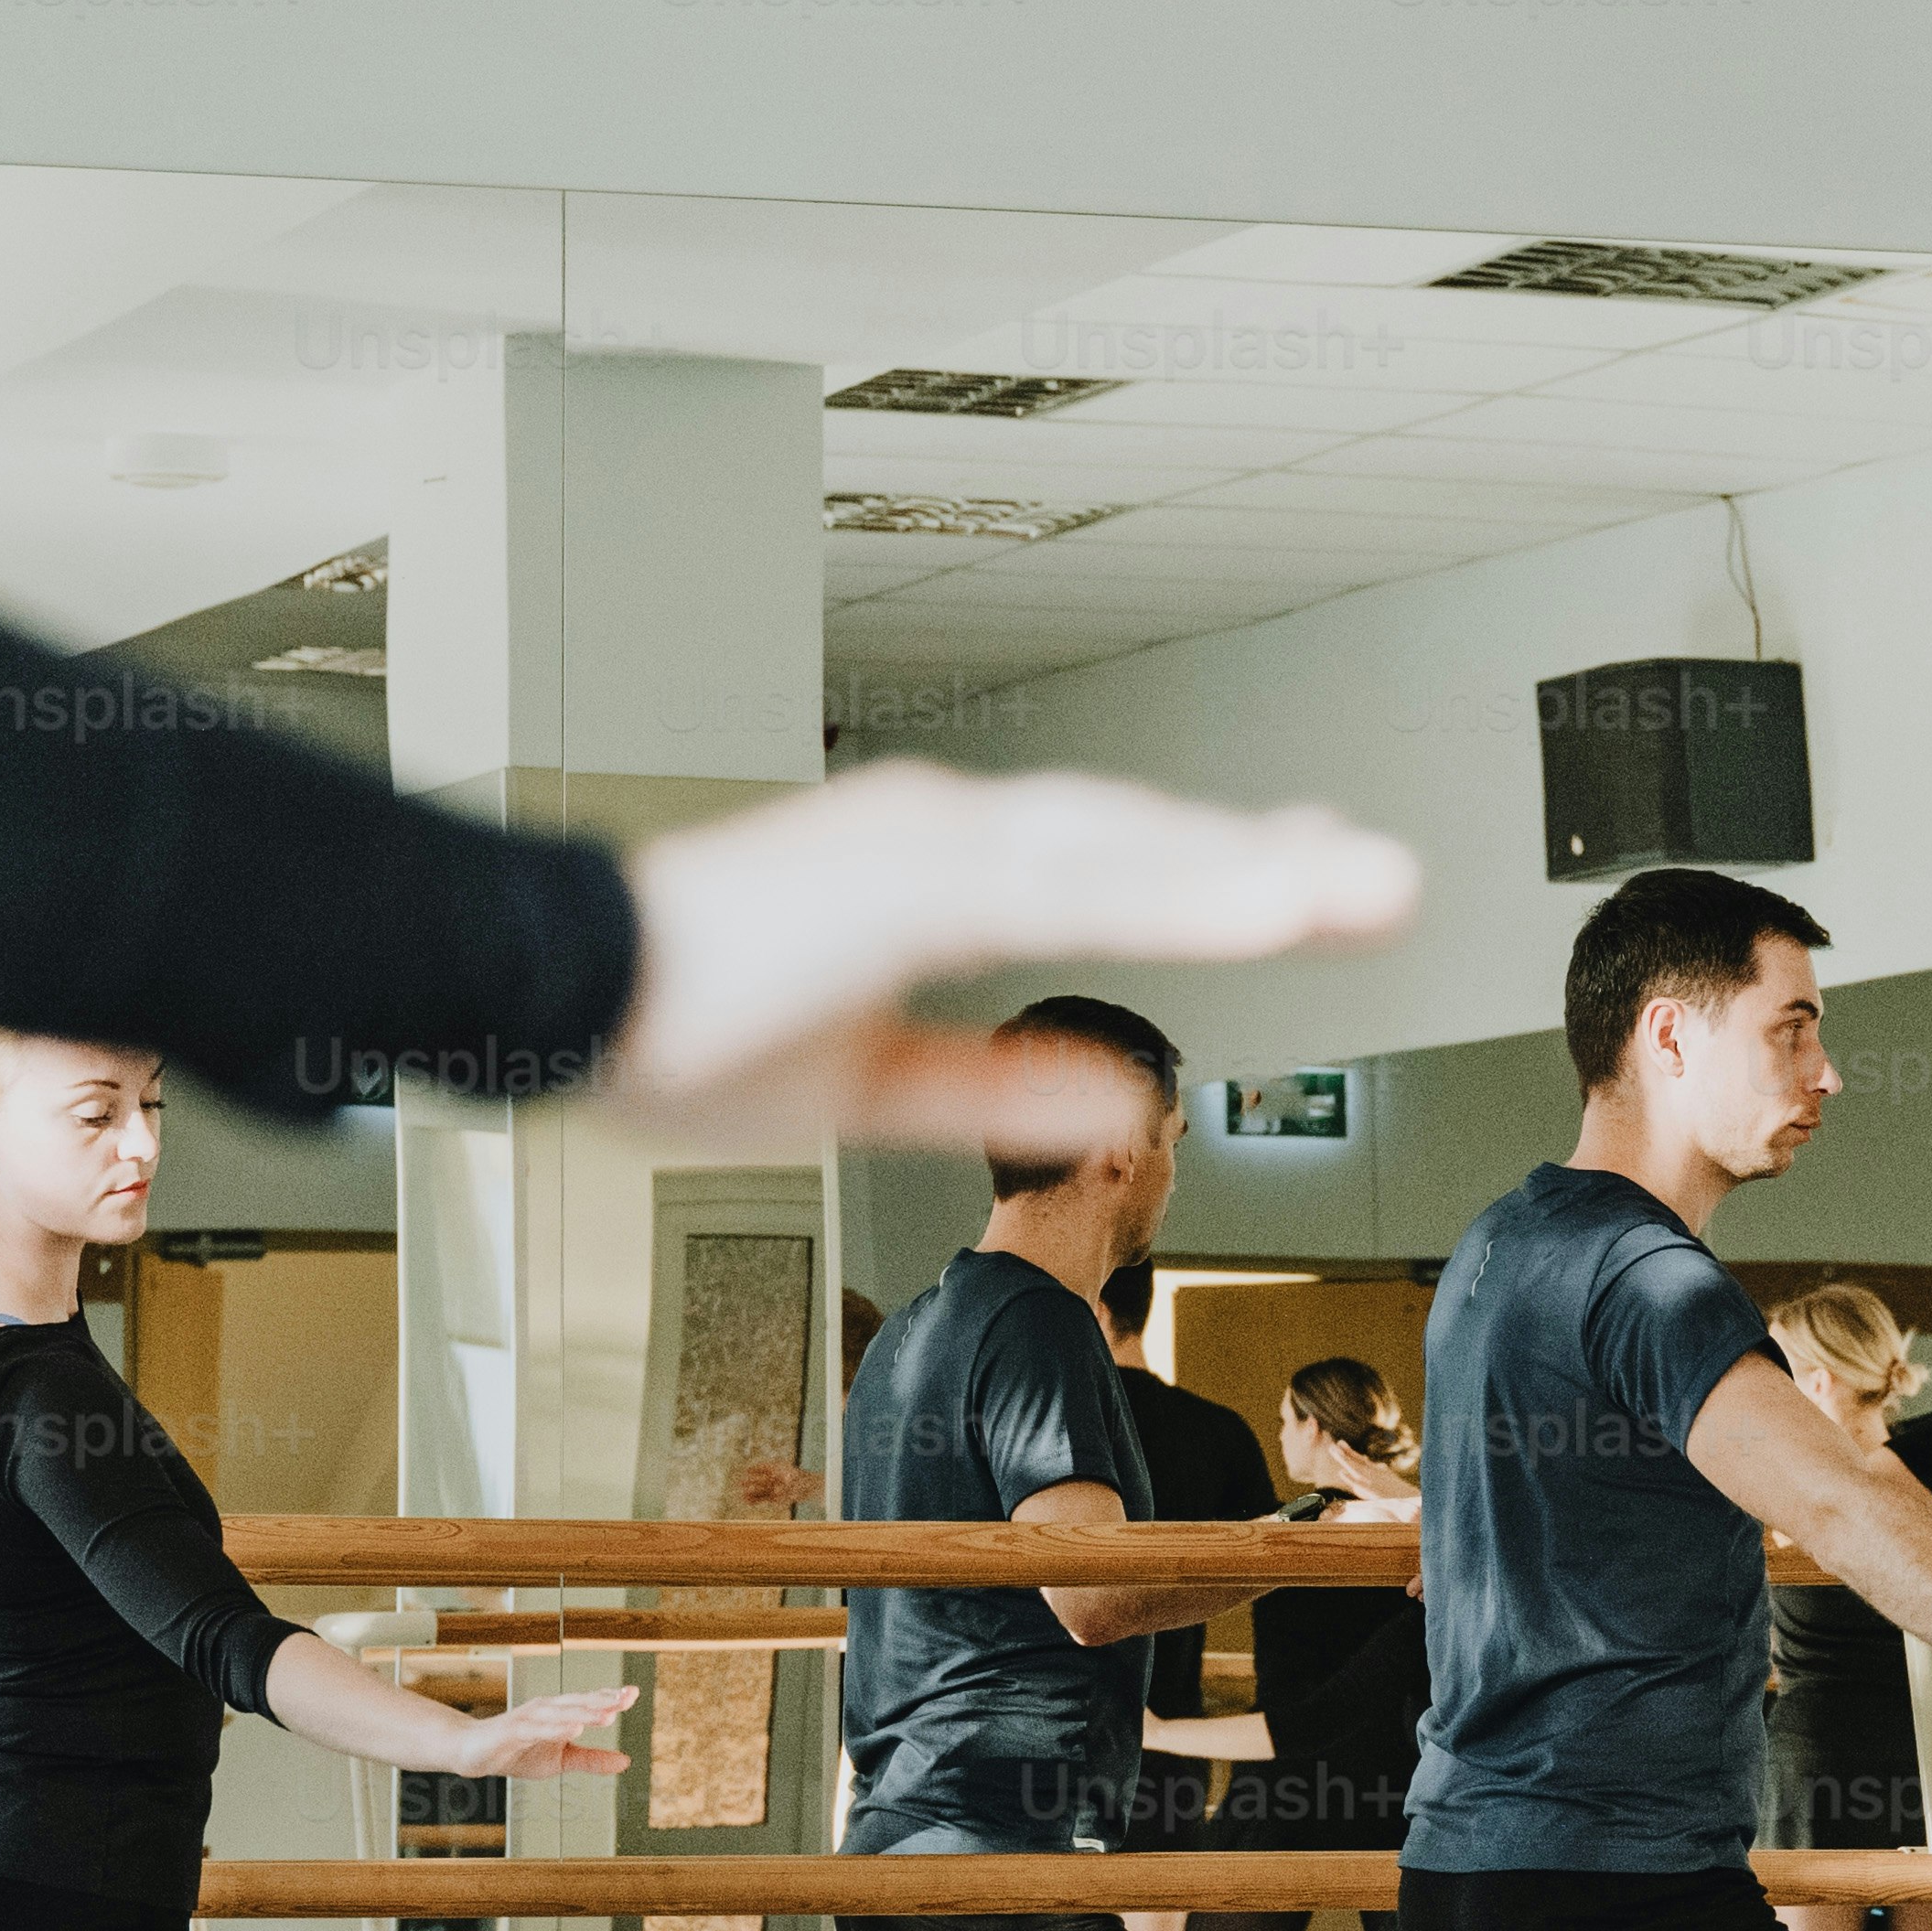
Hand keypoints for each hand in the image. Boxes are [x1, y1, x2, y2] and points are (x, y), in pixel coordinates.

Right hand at [444, 1679, 634, 1782]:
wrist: (473, 1754)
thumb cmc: (517, 1753)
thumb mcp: (561, 1761)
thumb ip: (592, 1760)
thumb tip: (626, 1762)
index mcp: (559, 1713)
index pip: (589, 1703)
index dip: (610, 1698)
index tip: (634, 1693)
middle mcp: (546, 1710)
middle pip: (578, 1703)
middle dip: (603, 1700)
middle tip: (628, 1697)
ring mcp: (528, 1719)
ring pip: (561, 1714)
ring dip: (584, 1713)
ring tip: (609, 1714)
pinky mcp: (512, 1732)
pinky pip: (537, 1730)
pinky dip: (555, 1728)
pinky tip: (573, 1728)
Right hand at [603, 768, 1415, 1156]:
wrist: (545, 989)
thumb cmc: (668, 1027)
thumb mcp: (868, 1085)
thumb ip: (995, 1084)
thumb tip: (1118, 1093)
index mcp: (930, 876)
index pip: (1106, 867)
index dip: (1212, 875)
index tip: (1306, 881)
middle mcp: (942, 837)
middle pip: (1142, 845)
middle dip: (1270, 863)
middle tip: (1386, 879)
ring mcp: (929, 846)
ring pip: (1129, 852)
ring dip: (1253, 867)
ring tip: (1365, 887)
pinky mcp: (911, 877)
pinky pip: (1074, 884)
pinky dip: (1180, 891)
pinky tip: (1268, 905)